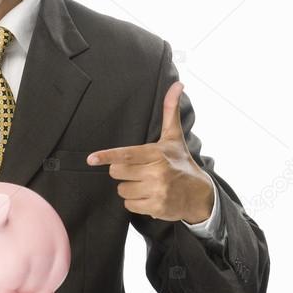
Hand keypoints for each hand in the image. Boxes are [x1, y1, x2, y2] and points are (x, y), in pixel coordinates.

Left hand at [86, 82, 213, 223]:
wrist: (201, 195)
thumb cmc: (182, 162)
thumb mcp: (174, 137)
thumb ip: (170, 111)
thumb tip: (178, 84)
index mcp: (157, 154)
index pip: (126, 155)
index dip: (107, 156)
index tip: (91, 159)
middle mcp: (156, 172)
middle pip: (117, 172)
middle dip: (122, 172)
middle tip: (138, 170)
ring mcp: (157, 191)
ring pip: (122, 190)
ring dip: (129, 188)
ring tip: (146, 184)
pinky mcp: (156, 208)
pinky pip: (129, 206)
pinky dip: (135, 202)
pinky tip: (149, 196)